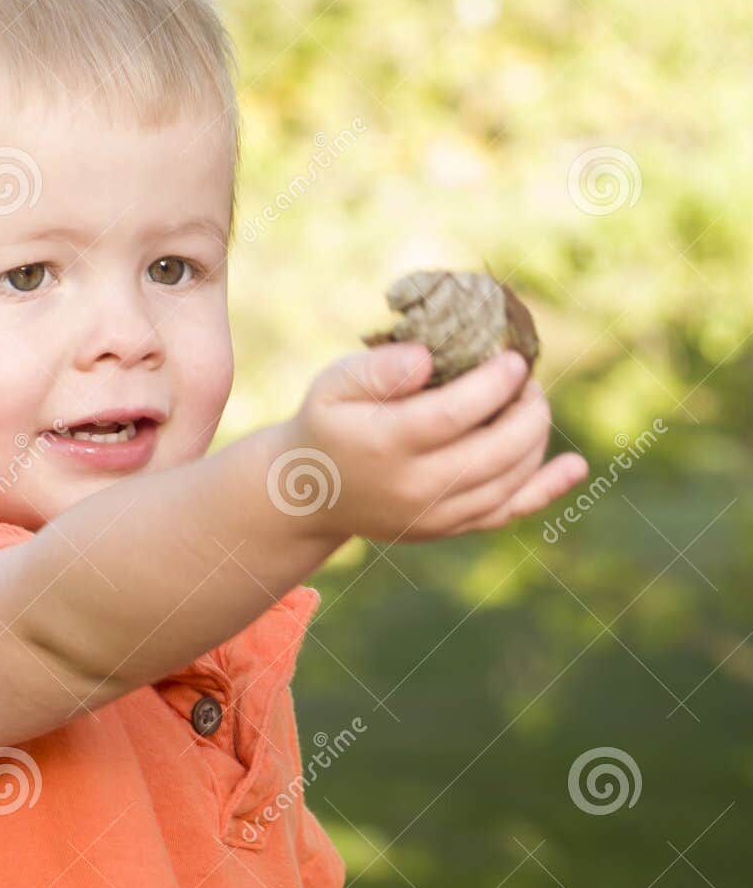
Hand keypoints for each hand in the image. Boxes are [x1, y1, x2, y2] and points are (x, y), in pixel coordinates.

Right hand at [294, 340, 586, 541]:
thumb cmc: (329, 423)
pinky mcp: (446, 529)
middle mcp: (412, 489)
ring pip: (507, 481)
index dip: (493, 385)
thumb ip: (377, 368)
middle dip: (526, 412)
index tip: (514, 360)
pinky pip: (505, 512)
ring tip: (531, 406)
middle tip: (529, 383)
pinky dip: (544, 490)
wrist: (310, 493)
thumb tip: (427, 358)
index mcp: (384, 446)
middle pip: (493, 453)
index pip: (453, 416)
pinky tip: (576, 467)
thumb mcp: (333, 384)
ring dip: (534, 439)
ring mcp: (433, 516)